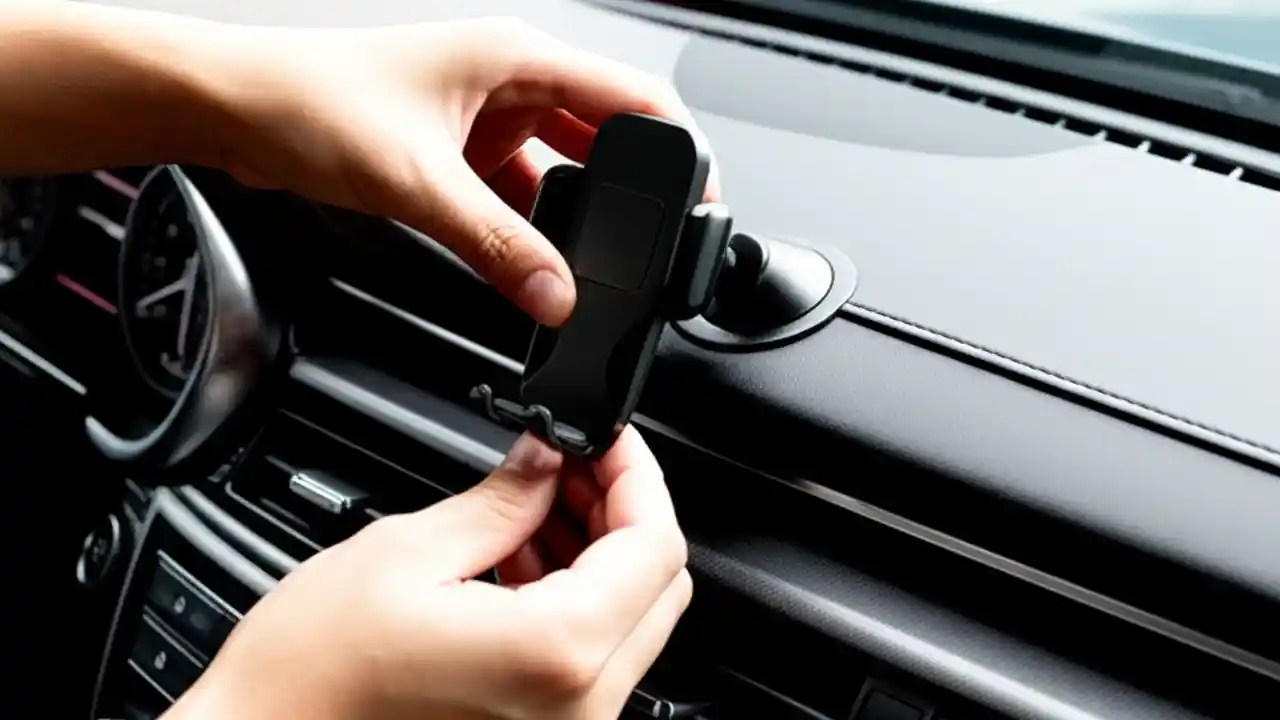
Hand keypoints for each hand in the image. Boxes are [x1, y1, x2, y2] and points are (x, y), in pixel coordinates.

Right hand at [162, 427, 690, 719]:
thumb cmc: (309, 676)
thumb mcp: (407, 551)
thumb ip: (503, 498)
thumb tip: (548, 456)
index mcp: (555, 654)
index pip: (654, 547)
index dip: (637, 476)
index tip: (609, 438)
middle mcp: (579, 707)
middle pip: (658, 586)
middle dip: (622, 510)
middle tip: (571, 461)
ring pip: (632, 619)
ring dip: (601, 551)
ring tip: (537, 503)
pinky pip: (595, 656)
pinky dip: (577, 598)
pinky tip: (522, 558)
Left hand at [208, 17, 719, 325]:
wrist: (232, 110)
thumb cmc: (307, 101)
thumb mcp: (419, 182)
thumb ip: (496, 245)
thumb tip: (556, 291)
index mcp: (516, 58)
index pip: (632, 98)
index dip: (677, 149)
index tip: (700, 201)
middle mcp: (507, 81)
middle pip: (601, 138)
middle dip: (624, 194)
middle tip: (643, 246)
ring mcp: (481, 116)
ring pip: (555, 172)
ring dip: (566, 217)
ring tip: (575, 261)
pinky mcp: (455, 150)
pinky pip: (512, 193)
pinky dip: (522, 228)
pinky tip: (521, 260)